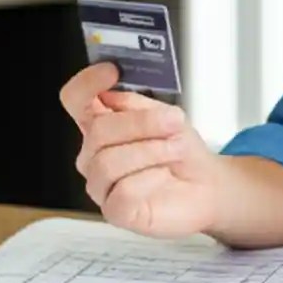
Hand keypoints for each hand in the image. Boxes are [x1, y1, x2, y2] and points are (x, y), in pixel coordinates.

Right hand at [60, 63, 222, 237]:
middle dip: (141, 123)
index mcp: (102, 125)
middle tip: (173, 122)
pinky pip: (122, 192)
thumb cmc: (182, 153)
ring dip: (150, 150)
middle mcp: (95, 154)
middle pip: (98, 130)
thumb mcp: (165, 117)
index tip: (111, 71)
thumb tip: (111, 92)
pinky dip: (150, 179)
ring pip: (108, 161)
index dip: (87, 83)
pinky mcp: (115, 211)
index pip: (76, 100)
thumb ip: (136, 104)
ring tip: (175, 148)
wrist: (207, 186)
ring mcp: (102, 184)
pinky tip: (163, 176)